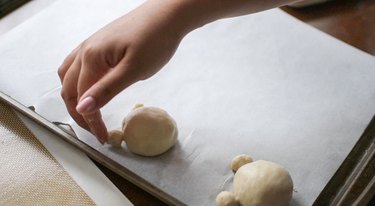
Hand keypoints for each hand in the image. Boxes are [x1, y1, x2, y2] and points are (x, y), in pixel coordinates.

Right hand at [58, 1, 185, 142]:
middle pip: (68, 89)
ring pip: (69, 77)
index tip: (103, 137)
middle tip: (96, 130)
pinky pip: (78, 66)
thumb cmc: (155, 40)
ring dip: (75, 98)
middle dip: (79, 113)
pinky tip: (91, 88)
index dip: (90, 121)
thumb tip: (82, 108)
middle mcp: (84, 51)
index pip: (81, 98)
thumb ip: (107, 89)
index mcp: (91, 58)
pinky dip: (79, 83)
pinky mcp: (99, 44)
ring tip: (90, 114)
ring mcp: (90, 45)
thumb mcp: (133, 70)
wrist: (167, 16)